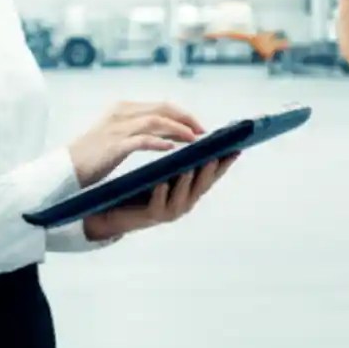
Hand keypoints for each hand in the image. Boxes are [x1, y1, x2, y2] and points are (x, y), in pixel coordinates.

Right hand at [68, 101, 204, 187]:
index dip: (183, 114)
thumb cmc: (95, 155)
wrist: (66, 168)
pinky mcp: (113, 145)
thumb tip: (171, 134)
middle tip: (204, 132)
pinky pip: (141, 140)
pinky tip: (171, 149)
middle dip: (186, 119)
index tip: (199, 126)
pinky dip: (158, 142)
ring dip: (178, 129)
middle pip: (163, 109)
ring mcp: (117, 128)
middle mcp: (121, 113)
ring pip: (156, 121)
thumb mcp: (118, 135)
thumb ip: (140, 129)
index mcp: (124, 108)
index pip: (161, 105)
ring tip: (194, 140)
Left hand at [82, 154, 239, 240]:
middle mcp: (183, 202)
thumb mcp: (163, 171)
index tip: (236, 148)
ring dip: (187, 183)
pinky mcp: (149, 216)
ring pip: (182, 198)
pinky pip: (158, 206)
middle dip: (209, 173)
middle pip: (201, 187)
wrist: (112, 209)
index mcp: (189, 190)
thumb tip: (192, 131)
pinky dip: (161, 195)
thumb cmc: (140, 188)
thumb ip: (179, 160)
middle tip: (216, 157)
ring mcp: (168, 211)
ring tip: (189, 168)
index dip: (224, 164)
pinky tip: (161, 183)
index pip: (211, 175)